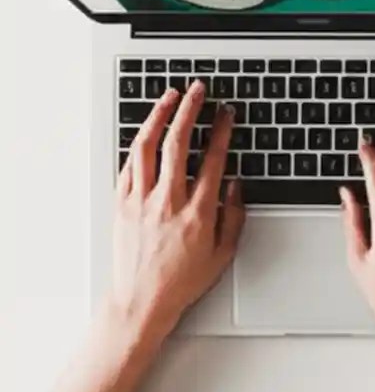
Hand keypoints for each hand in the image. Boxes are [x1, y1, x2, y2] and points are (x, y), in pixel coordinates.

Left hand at [111, 81, 245, 334]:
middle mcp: (167, 203)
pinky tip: (147, 133)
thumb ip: (234, 215)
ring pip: (147, 147)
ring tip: (169, 98)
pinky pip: (129, 166)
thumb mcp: (224, 253)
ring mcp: (140, 202)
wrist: (141, 301)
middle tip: (198, 91)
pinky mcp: (121, 205)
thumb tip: (236, 185)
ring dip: (158, 117)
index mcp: (197, 214)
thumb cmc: (182, 281)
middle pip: (177, 143)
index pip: (213, 160)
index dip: (221, 131)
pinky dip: (139, 144)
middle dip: (189, 110)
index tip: (226, 114)